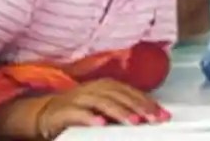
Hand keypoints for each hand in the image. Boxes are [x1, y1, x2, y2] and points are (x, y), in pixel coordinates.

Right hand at [33, 79, 169, 137]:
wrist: (47, 113)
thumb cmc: (82, 109)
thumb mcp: (106, 107)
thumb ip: (125, 108)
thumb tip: (149, 115)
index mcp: (108, 86)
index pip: (133, 93)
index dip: (149, 103)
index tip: (163, 115)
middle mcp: (96, 88)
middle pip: (121, 95)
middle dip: (139, 107)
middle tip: (153, 118)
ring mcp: (80, 97)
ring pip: (103, 102)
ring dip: (120, 111)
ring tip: (133, 122)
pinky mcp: (65, 109)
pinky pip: (79, 113)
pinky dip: (91, 117)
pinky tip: (101, 123)